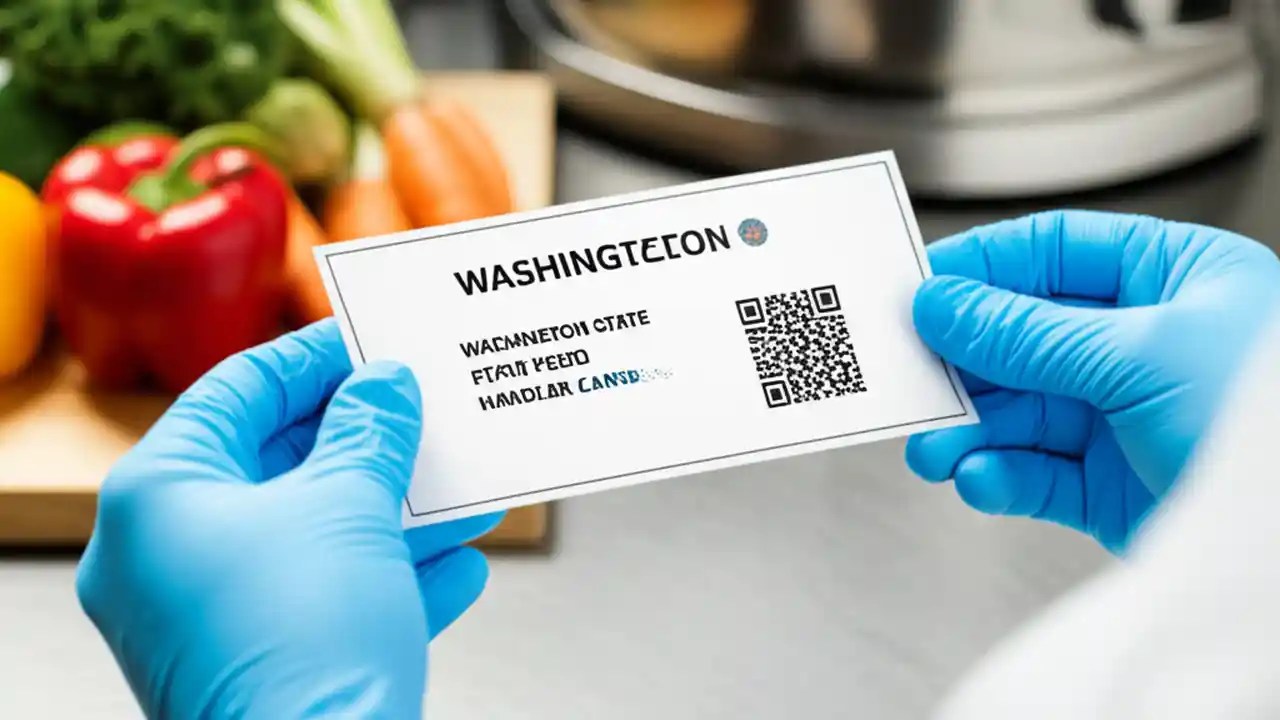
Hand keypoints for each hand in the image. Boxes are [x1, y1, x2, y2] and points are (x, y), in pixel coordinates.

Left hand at [75, 319, 503, 717]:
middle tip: (423, 406)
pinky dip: (395, 577)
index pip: (237, 389)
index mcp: (159, 499)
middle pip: (281, 464)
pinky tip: (460, 564)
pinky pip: (333, 600)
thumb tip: (387, 386)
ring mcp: (213, 618)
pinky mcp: (264, 665)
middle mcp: (170, 557)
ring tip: (460, 485)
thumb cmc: (302, 645)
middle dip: (370, 439)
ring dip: (397, 510)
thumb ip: (371, 431)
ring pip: (317, 536)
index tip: (373, 338)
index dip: (315, 355)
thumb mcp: (349, 507)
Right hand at [906, 211, 1279, 551]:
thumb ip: (1027, 334)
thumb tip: (944, 306)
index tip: (918, 289)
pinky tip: (980, 478)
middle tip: (911, 378)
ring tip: (933, 448)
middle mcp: (1145, 343)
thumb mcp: (1140, 358)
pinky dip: (998, 477)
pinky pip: (1033, 473)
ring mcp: (1124, 416)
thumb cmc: (1273, 431)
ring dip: (969, 430)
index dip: (980, 267)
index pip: (1053, 253)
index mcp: (1174, 279)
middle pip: (1021, 337)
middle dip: (963, 365)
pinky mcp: (1109, 486)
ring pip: (1018, 412)